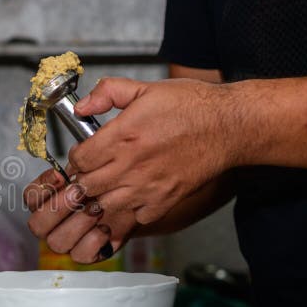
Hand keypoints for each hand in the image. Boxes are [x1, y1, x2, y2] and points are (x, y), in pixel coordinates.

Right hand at [23, 169, 135, 262]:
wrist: (130, 203)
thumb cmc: (107, 185)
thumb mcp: (92, 169)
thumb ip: (79, 166)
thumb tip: (75, 156)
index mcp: (46, 202)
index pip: (30, 196)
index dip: (42, 187)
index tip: (60, 175)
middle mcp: (50, 224)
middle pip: (37, 225)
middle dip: (59, 207)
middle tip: (80, 192)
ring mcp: (65, 242)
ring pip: (57, 242)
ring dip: (78, 223)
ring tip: (98, 208)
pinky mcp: (84, 254)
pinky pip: (80, 255)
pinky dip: (94, 241)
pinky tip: (106, 227)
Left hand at [69, 77, 239, 224]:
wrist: (230, 125)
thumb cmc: (191, 106)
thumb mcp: (145, 88)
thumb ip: (108, 93)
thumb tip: (81, 106)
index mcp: (123, 136)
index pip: (79, 160)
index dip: (76, 158)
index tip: (83, 154)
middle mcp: (132, 165)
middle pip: (86, 187)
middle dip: (82, 180)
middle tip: (89, 173)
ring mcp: (148, 187)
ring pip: (105, 206)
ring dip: (101, 198)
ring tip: (106, 187)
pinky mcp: (165, 201)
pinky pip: (136, 218)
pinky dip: (129, 212)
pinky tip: (131, 197)